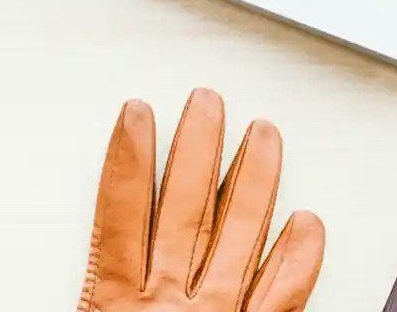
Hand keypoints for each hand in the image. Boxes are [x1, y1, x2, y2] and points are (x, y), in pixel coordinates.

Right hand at [77, 89, 324, 311]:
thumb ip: (94, 296)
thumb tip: (90, 253)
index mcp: (120, 304)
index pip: (121, 214)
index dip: (129, 158)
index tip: (136, 116)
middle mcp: (174, 305)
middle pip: (185, 209)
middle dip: (197, 147)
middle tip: (207, 104)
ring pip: (240, 236)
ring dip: (254, 179)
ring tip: (263, 134)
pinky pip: (284, 294)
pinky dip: (297, 258)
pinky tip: (306, 221)